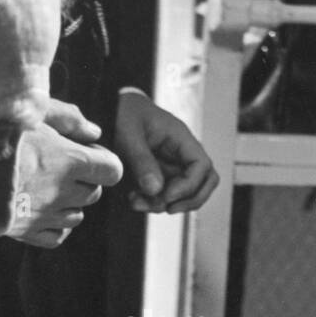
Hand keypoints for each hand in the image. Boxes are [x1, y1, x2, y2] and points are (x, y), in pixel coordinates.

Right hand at [0, 100, 122, 248]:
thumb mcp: (30, 111)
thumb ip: (68, 118)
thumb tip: (94, 131)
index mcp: (70, 161)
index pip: (113, 170)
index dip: (104, 161)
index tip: (88, 153)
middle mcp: (64, 192)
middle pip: (94, 193)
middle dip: (84, 180)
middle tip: (59, 165)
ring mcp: (46, 216)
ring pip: (78, 216)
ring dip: (69, 203)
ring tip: (44, 185)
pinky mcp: (27, 233)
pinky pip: (58, 236)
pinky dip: (56, 226)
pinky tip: (41, 210)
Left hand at [113, 90, 218, 213]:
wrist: (112, 109)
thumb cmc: (122, 112)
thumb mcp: (127, 133)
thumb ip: (141, 160)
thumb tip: (156, 190)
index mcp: (180, 137)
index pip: (202, 166)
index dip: (189, 186)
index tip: (166, 196)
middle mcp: (181, 152)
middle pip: (204, 182)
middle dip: (188, 201)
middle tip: (164, 207)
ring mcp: (172, 164)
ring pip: (184, 193)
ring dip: (164, 205)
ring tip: (137, 202)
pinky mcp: (159, 174)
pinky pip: (165, 194)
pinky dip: (152, 202)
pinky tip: (134, 198)